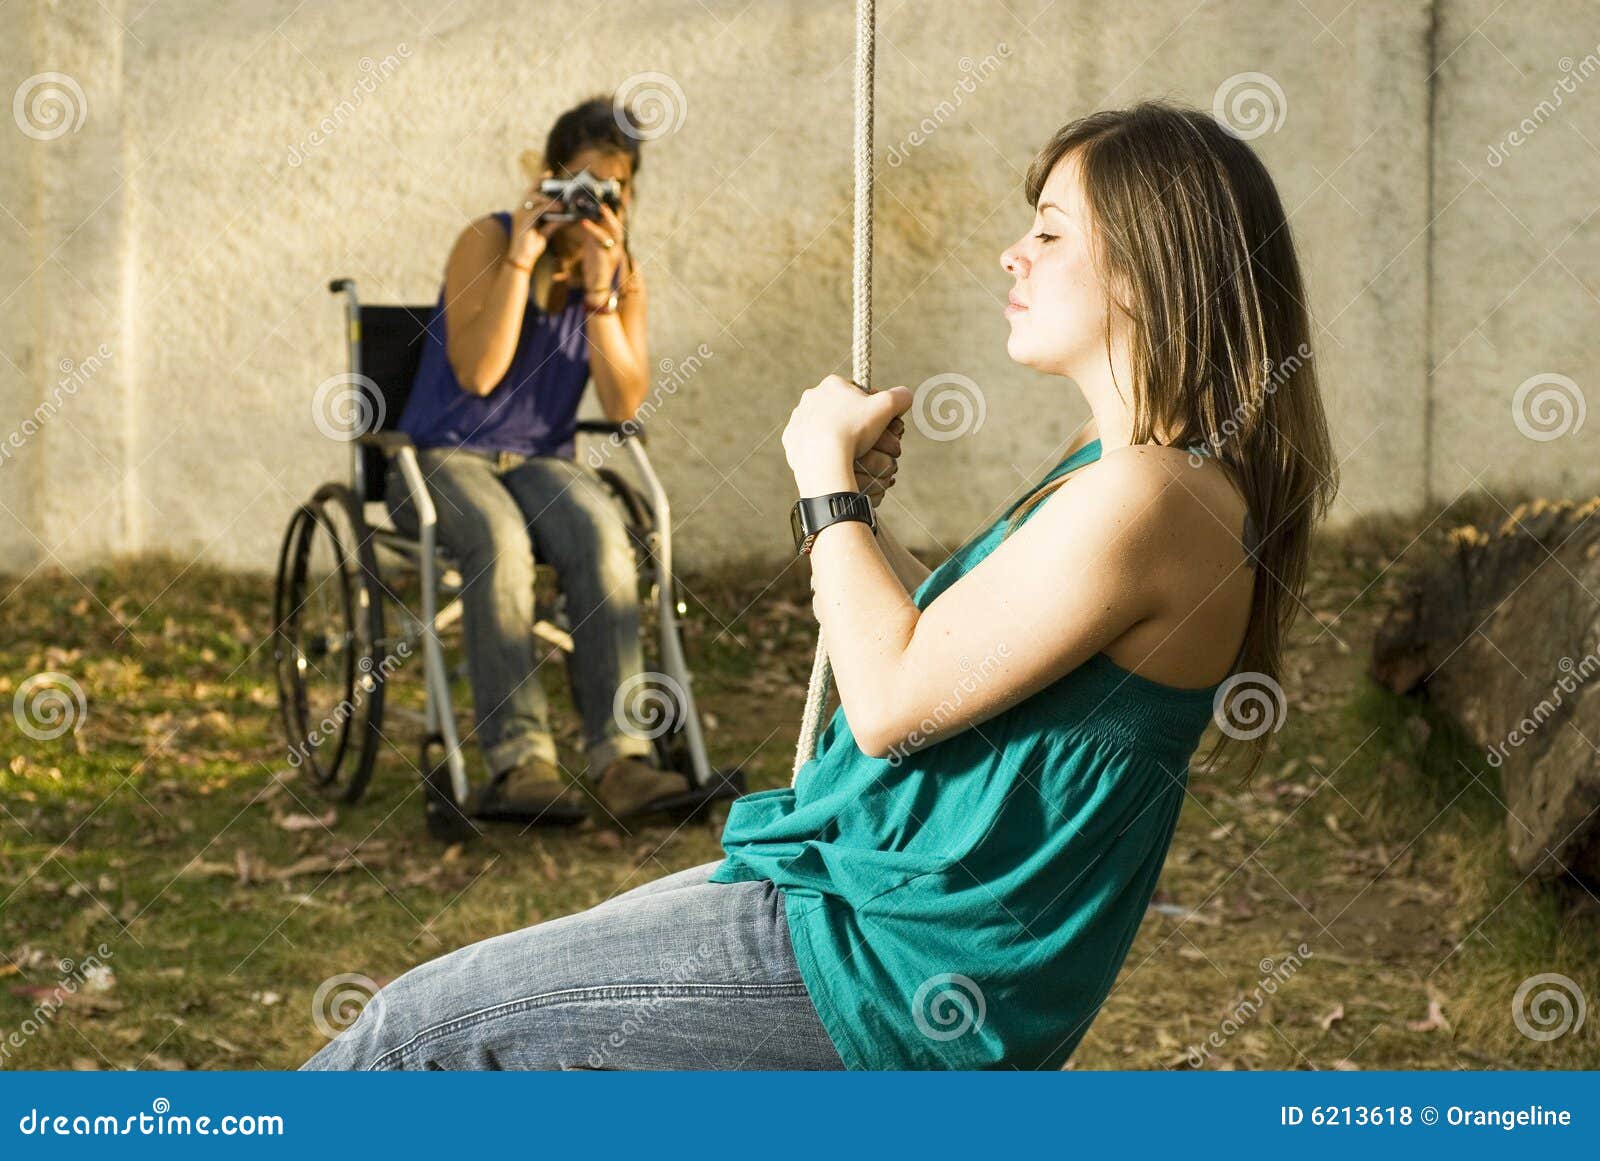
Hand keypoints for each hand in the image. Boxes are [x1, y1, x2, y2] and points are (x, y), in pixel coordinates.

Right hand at [508, 175, 563, 269]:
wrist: (522, 259)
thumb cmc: (532, 246)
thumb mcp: (545, 232)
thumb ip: (554, 223)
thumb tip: (567, 216)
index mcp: (524, 211)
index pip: (531, 192)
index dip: (538, 181)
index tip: (549, 173)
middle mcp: (520, 210)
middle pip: (530, 191)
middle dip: (540, 182)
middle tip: (552, 177)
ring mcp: (521, 215)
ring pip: (533, 198)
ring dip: (548, 198)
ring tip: (562, 202)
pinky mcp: (524, 221)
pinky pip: (538, 210)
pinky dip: (550, 208)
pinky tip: (560, 209)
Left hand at [577, 201, 625, 295]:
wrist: (595, 287)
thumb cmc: (593, 267)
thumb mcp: (592, 247)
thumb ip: (593, 234)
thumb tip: (587, 218)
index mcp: (614, 245)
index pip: (615, 227)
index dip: (611, 215)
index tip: (604, 204)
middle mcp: (616, 248)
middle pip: (618, 228)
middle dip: (612, 215)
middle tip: (604, 204)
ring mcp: (613, 253)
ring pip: (614, 232)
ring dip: (607, 219)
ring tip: (600, 208)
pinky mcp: (605, 258)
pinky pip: (600, 240)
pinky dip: (592, 229)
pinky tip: (584, 222)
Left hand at [783, 374, 912, 494]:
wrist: (824, 458)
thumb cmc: (855, 429)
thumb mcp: (887, 407)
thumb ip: (900, 396)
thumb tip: (905, 395)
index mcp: (832, 384)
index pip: (857, 392)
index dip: (871, 408)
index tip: (877, 423)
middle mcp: (811, 397)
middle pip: (839, 409)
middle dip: (852, 421)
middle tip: (865, 439)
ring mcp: (798, 419)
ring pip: (822, 425)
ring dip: (836, 435)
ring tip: (849, 450)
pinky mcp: (790, 439)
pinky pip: (808, 442)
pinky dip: (819, 449)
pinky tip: (831, 457)